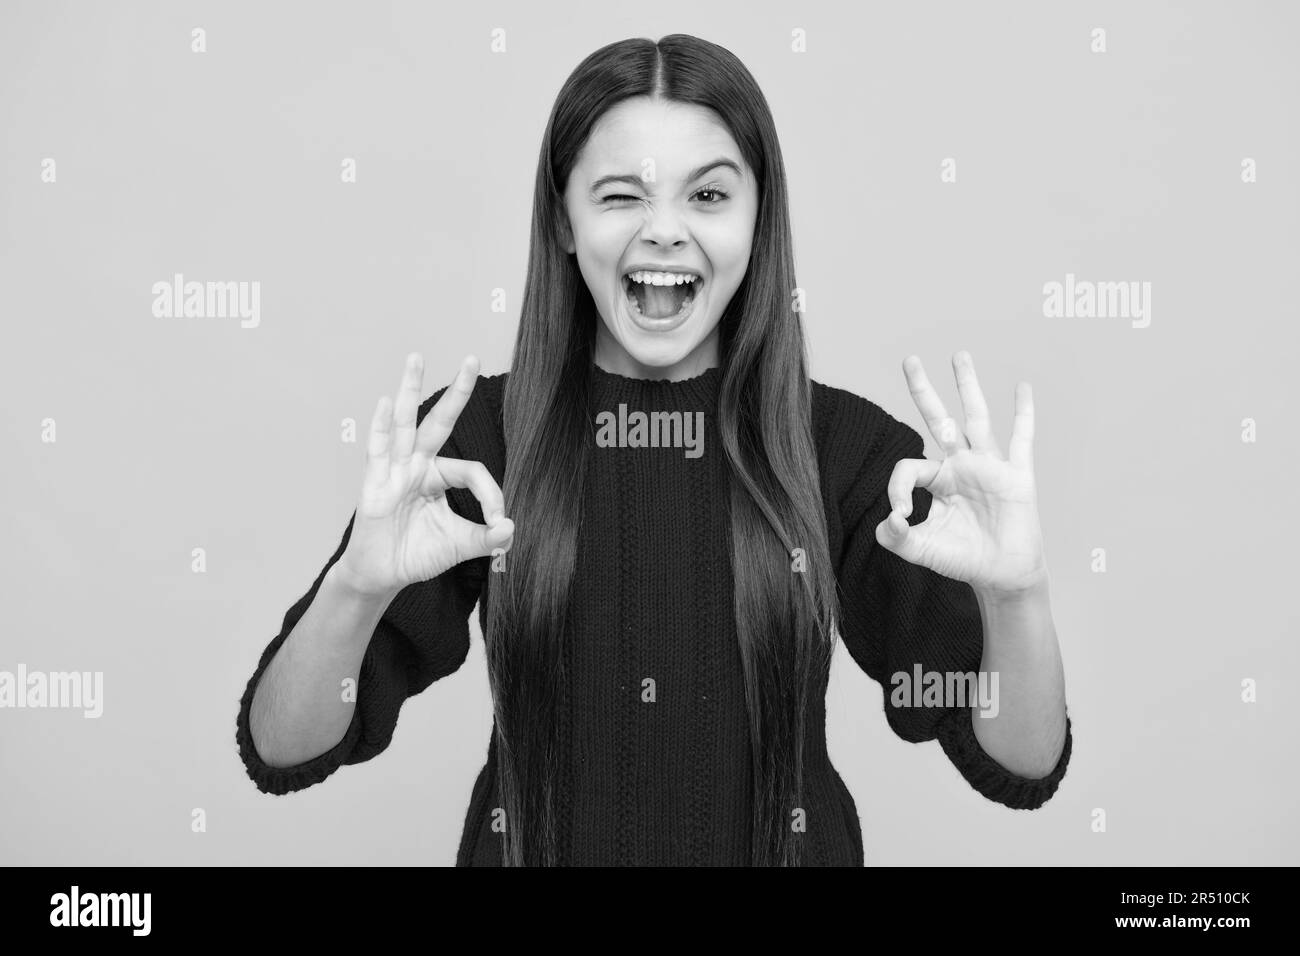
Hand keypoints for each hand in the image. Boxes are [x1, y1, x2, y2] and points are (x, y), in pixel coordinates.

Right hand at [334, 353, 513, 596]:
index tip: (499, 523)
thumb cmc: (416, 554)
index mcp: (438, 477)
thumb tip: (510, 530)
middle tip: (473, 358)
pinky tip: (385, 403)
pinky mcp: (374, 483)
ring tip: (417, 357)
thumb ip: (485, 538)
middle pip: (439, 421)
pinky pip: (378, 450)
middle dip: (457, 391)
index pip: (472, 471)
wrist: (382, 576)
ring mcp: (394, 471)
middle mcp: (417, 466)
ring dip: (410, 390)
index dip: (491, 495)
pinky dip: (381, 426)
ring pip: (405, 423)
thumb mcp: (459, 545)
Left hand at [875, 351, 1047, 596]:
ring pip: (976, 418)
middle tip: (909, 360)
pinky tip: (1022, 386)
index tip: (901, 515)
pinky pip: (1021, 438)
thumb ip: (896, 538)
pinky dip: (1023, 413)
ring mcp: (990, 467)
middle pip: (938, 419)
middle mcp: (961, 466)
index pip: (909, 468)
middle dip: (923, 390)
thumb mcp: (921, 551)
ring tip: (959, 355)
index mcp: (937, 481)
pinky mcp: (1017, 476)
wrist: (1001, 576)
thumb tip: (889, 520)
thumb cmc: (962, 560)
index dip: (897, 489)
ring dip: (967, 386)